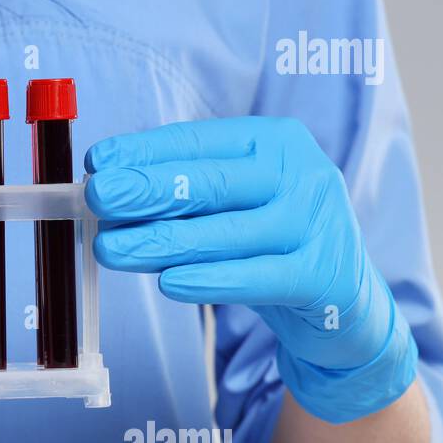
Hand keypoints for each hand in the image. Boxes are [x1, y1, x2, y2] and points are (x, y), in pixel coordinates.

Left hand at [84, 117, 416, 423]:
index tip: (97, 162)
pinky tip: (168, 283)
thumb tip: (108, 191)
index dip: (146, 151)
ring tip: (111, 249)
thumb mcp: (232, 204)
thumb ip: (181, 194)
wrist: (345, 301)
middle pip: (213, 182)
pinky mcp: (324, 276)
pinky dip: (209, 281)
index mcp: (274, 143)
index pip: (200, 141)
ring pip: (228, 233)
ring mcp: (318, 224)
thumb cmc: (270, 242)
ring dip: (163, 242)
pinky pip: (257, 278)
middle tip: (98, 198)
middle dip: (148, 190)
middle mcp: (302, 174)